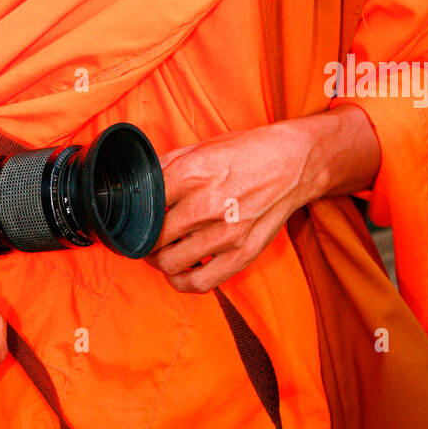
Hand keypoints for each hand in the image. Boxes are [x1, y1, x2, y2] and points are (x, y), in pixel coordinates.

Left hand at [145, 124, 316, 293]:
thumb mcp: (203, 146)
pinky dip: (181, 281)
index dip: (134, 211)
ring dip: (158, 260)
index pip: (143, 203)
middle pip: (153, 236)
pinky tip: (180, 269)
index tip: (134, 215)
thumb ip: (168, 163)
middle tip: (144, 235)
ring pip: (169, 263)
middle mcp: (206, 203)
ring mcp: (225, 233)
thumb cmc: (246, 152)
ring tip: (160, 251)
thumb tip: (139, 180)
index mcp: (192, 172)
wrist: (293, 164)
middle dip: (143, 238)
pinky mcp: (242, 254)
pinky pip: (199, 282)